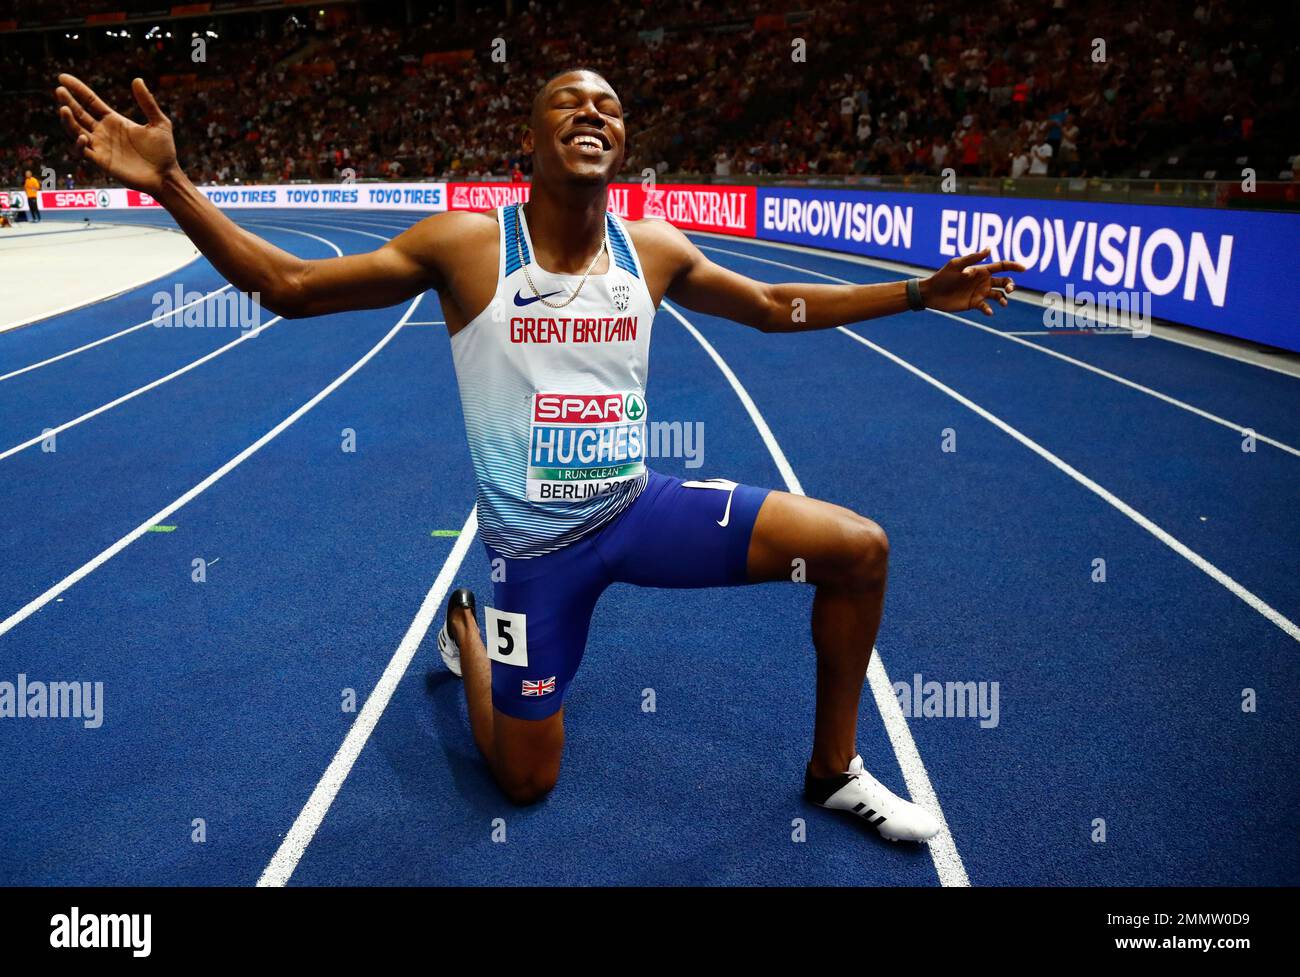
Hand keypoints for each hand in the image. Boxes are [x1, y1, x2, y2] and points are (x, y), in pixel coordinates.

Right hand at [55, 74, 178, 196]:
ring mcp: (101, 147)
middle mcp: (104, 132)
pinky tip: (82, 137)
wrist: (166, 176)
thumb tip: (137, 79)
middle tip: (59, 90)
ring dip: (68, 121)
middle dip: (68, 102)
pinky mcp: (101, 162)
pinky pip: (83, 152)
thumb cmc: (164, 151)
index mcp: (114, 120)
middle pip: (79, 113)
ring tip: (64, 109)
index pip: (90, 101)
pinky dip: (78, 144)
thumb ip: (147, 102)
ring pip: (76, 131)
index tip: (62, 77)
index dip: (77, 89)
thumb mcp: (159, 123)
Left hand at [921, 249, 1025, 315]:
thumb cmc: (942, 276)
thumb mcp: (956, 265)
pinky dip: (989, 310)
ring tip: (1002, 302)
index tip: (1024, 269)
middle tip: (1009, 290)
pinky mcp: (974, 304)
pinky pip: (986, 307)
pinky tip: (988, 311)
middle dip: (1011, 285)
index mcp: (981, 270)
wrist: (931, 293)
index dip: (1014, 266)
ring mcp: (980, 293)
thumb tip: (990, 249)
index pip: (1001, 266)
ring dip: (1004, 299)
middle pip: (1005, 282)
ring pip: (999, 296)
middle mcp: (983, 281)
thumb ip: (973, 258)